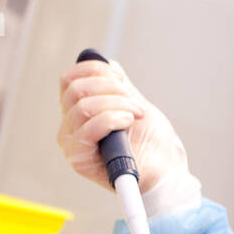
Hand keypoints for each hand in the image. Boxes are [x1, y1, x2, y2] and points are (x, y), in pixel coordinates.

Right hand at [57, 58, 189, 193]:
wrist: (165, 168)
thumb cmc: (150, 141)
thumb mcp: (134, 103)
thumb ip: (118, 85)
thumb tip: (106, 64)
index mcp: (77, 110)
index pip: (69, 79)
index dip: (95, 71)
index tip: (121, 80)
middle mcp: (69, 126)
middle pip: (75, 89)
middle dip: (111, 88)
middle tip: (134, 102)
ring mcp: (72, 143)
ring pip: (83, 107)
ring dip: (117, 104)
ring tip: (136, 114)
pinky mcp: (79, 160)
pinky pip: (90, 128)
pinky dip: (113, 119)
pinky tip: (128, 123)